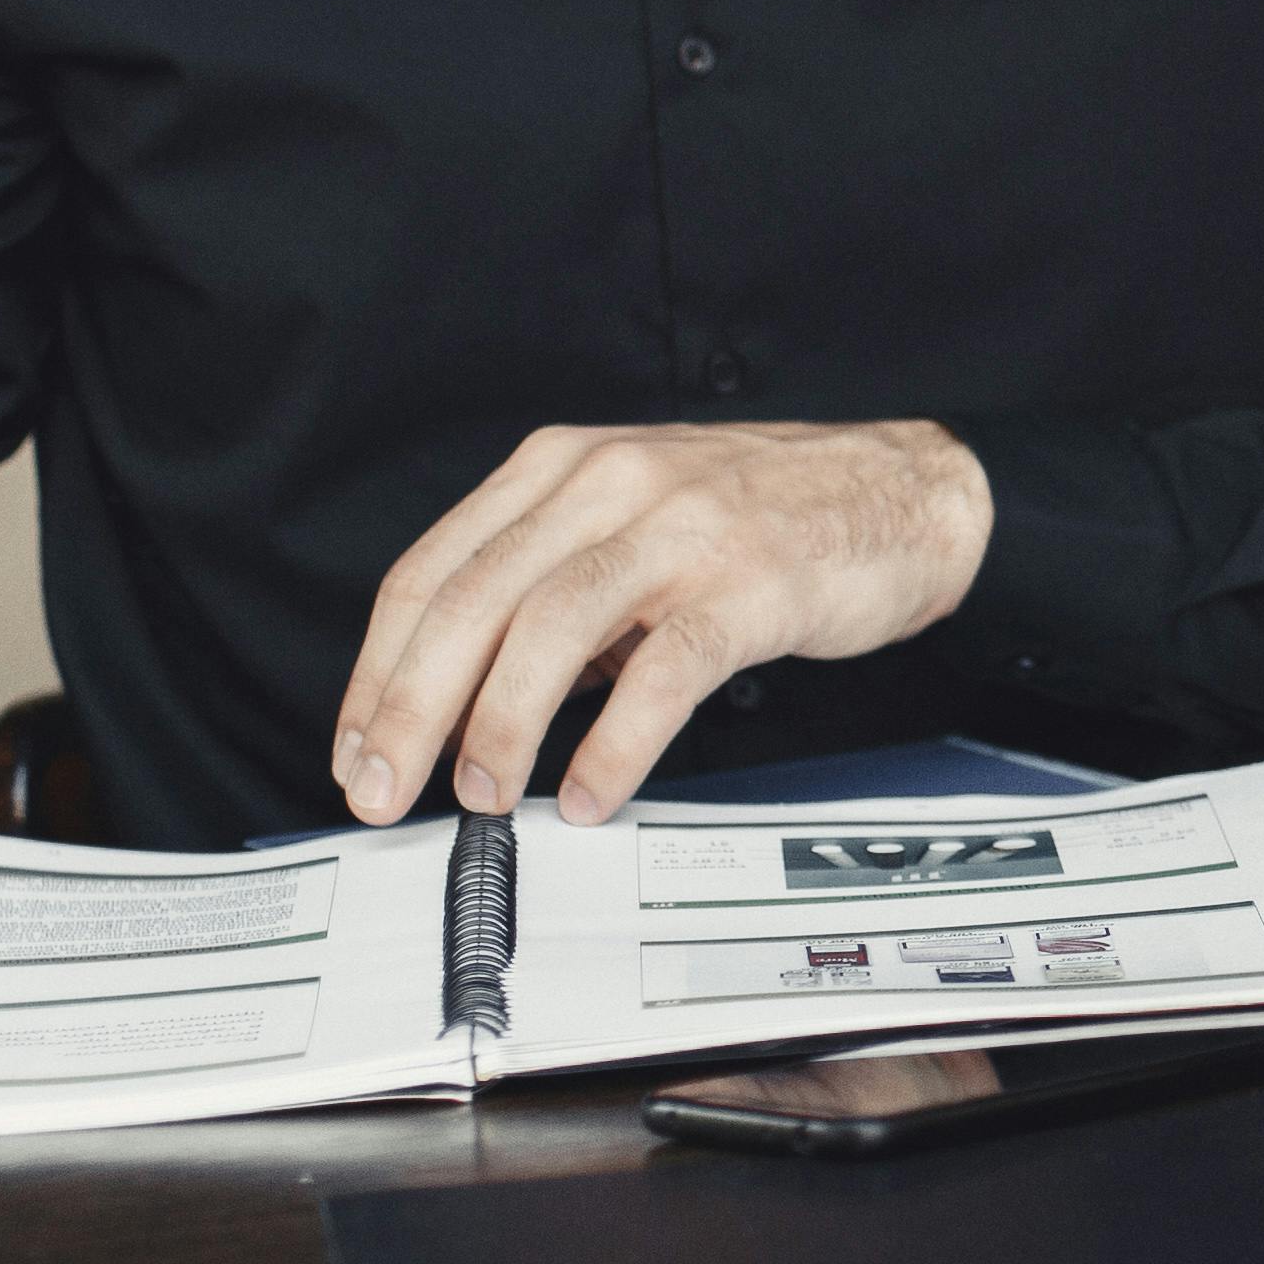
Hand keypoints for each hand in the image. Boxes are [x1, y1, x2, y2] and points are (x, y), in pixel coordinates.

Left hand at [334, 419, 992, 827]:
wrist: (908, 490)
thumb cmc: (765, 515)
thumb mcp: (632, 519)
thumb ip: (549, 587)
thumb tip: (463, 704)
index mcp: (561, 467)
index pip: (430, 573)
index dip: (375, 674)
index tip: (355, 751)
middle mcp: (610, 484)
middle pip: (470, 603)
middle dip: (409, 711)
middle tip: (385, 792)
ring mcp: (681, 529)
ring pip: (547, 629)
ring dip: (498, 728)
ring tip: (485, 795)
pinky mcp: (750, 583)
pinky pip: (662, 674)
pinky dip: (616, 745)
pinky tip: (594, 792)